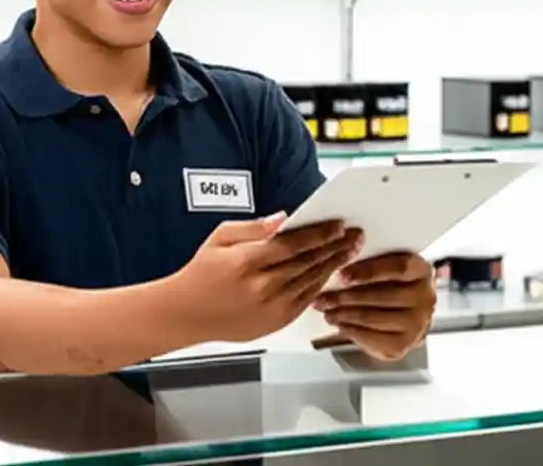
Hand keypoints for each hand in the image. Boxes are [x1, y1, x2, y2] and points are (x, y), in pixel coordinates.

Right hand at [170, 213, 362, 343]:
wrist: (187, 314)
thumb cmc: (202, 273)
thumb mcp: (220, 238)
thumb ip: (254, 228)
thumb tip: (284, 218)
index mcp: (247, 262)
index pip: (294, 244)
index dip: (320, 233)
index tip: (337, 224)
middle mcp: (262, 286)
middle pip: (308, 262)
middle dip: (335, 247)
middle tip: (355, 235)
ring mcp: (271, 307)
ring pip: (312, 281)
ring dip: (334, 265)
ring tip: (350, 251)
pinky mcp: (276, 322)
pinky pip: (306, 300)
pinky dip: (321, 285)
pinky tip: (331, 272)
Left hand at [311, 252, 435, 361]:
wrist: (406, 317)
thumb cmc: (391, 286)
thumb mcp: (386, 269)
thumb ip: (369, 263)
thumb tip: (338, 261)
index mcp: (421, 271)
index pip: (398, 268)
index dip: (368, 271)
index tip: (342, 274)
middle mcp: (425, 298)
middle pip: (382, 296)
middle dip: (347, 297)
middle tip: (324, 297)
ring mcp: (417, 324)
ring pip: (374, 317)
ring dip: (344, 314)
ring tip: (326, 310)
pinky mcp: (404, 344)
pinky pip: (372, 337)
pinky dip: (351, 331)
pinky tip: (339, 324)